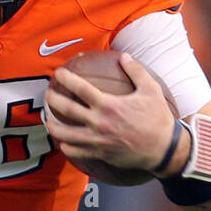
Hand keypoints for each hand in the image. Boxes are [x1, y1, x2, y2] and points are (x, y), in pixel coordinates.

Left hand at [44, 52, 176, 172]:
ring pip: (66, 135)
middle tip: (48, 95)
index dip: (66, 79)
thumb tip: (123, 56)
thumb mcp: (150, 90)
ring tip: (48, 121)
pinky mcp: (99, 154)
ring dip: (53, 127)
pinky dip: (66, 148)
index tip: (58, 73)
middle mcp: (99, 122)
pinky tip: (63, 142)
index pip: (80, 89)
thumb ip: (136, 71)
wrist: (162, 148)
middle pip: (67, 109)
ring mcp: (97, 140)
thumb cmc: (157, 118)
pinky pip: (76, 152)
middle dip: (53, 100)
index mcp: (108, 105)